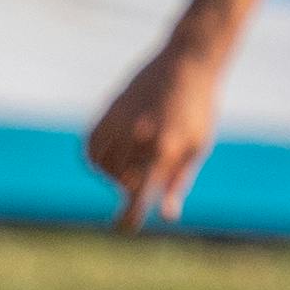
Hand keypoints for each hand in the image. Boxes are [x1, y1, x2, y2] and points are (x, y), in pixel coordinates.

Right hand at [82, 36, 222, 229]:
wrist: (186, 62)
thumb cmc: (198, 109)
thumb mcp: (197, 147)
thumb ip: (177, 181)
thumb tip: (166, 215)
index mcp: (166, 147)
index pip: (141, 190)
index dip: (130, 213)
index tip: (123, 227)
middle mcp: (139, 135)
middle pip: (123, 181)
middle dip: (133, 189)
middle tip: (146, 182)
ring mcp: (121, 121)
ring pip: (102, 166)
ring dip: (114, 175)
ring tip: (132, 165)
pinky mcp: (110, 109)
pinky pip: (90, 146)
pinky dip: (97, 158)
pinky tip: (113, 156)